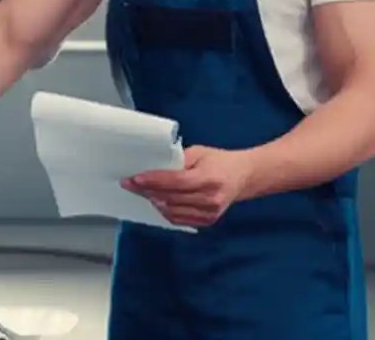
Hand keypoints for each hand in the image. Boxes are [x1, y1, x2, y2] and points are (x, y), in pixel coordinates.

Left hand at [121, 146, 250, 227]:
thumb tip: (155, 168)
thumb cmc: (219, 161)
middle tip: (130, 184)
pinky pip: (179, 219)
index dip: (153, 181)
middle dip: (147, 191)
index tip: (135, 179)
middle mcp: (210, 199)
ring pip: (172, 211)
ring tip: (142, 192)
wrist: (244, 176)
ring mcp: (209, 213)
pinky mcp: (208, 221)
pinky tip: (158, 201)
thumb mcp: (199, 152)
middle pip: (170, 198)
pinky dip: (165, 211)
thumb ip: (179, 160)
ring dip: (154, 201)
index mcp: (208, 178)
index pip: (175, 182)